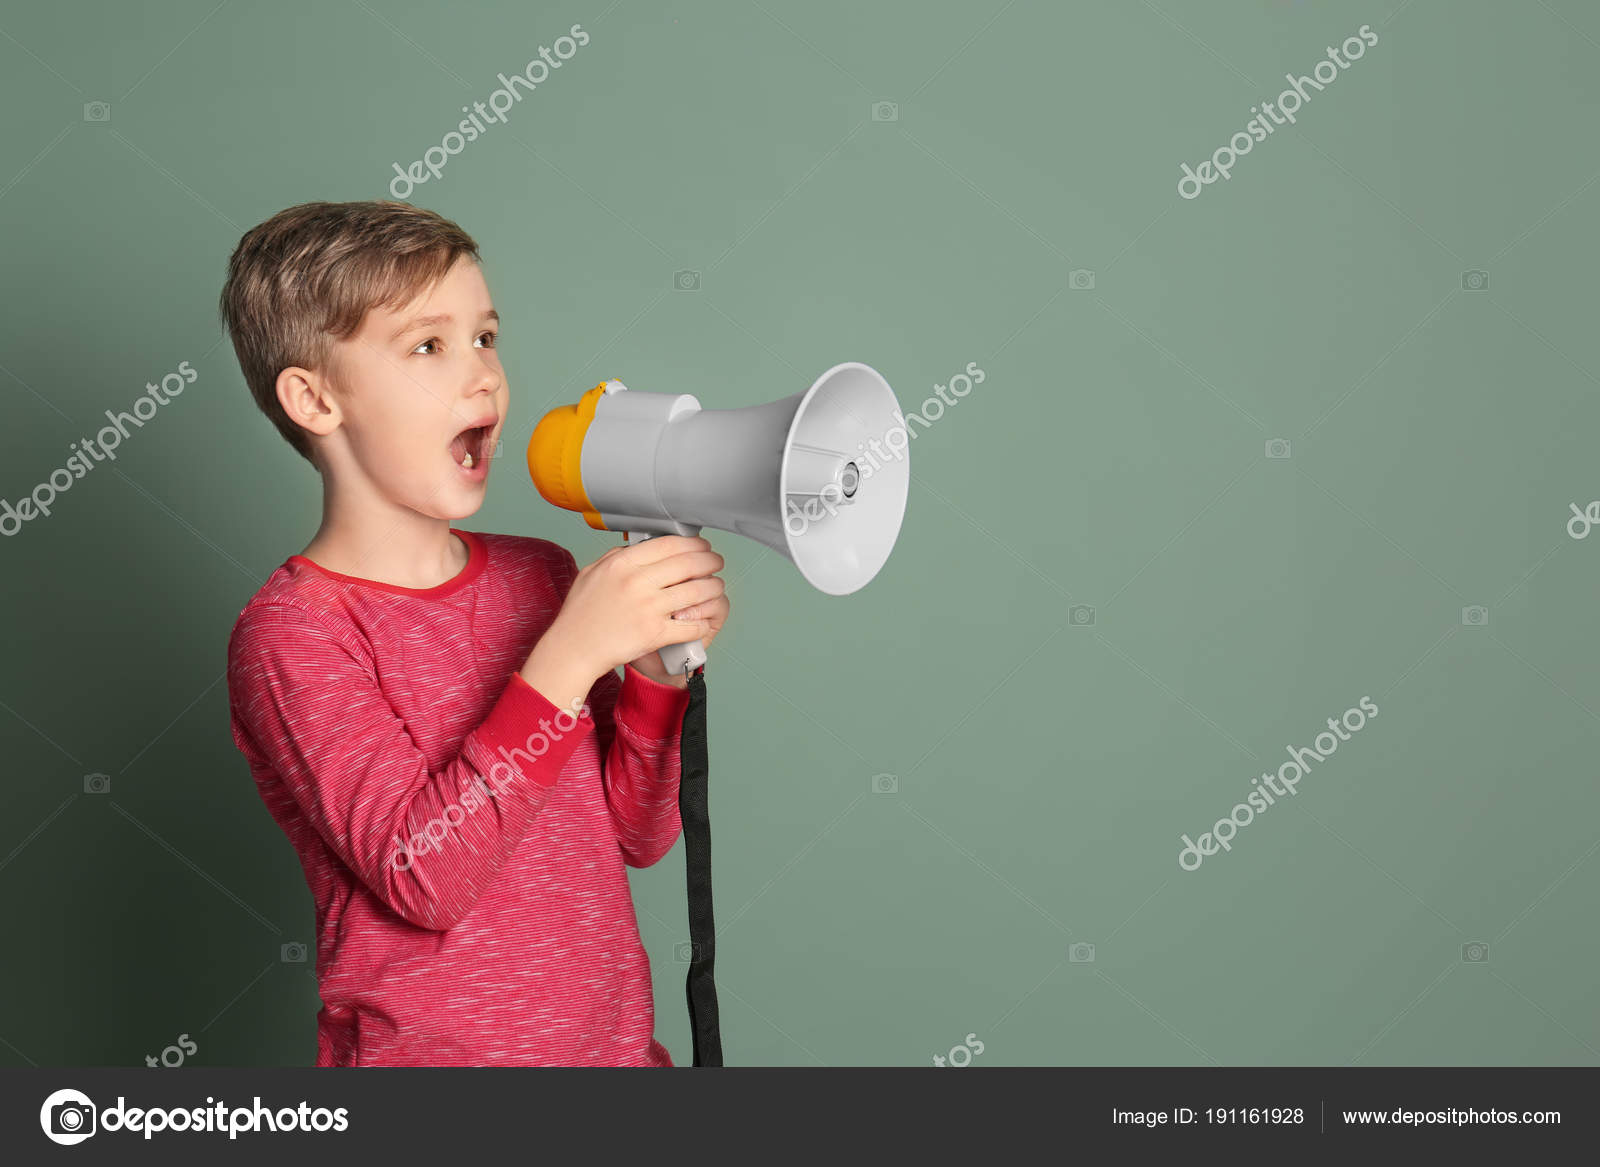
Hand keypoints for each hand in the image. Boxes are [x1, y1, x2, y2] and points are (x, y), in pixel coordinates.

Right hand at [522, 535, 724, 703]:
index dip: (693, 544)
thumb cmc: (580, 614)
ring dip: (713, 587)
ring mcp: (647, 608)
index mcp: (622, 563)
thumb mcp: (592, 573)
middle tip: (716, 563)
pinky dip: (703, 621)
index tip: (702, 547)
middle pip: (688, 563)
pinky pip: (691, 625)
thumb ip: (616, 557)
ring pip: (696, 591)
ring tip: (716, 586)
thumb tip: (639, 546)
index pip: (669, 544)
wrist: (573, 648)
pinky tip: (705, 619)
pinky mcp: (655, 633)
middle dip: (710, 561)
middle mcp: (637, 582)